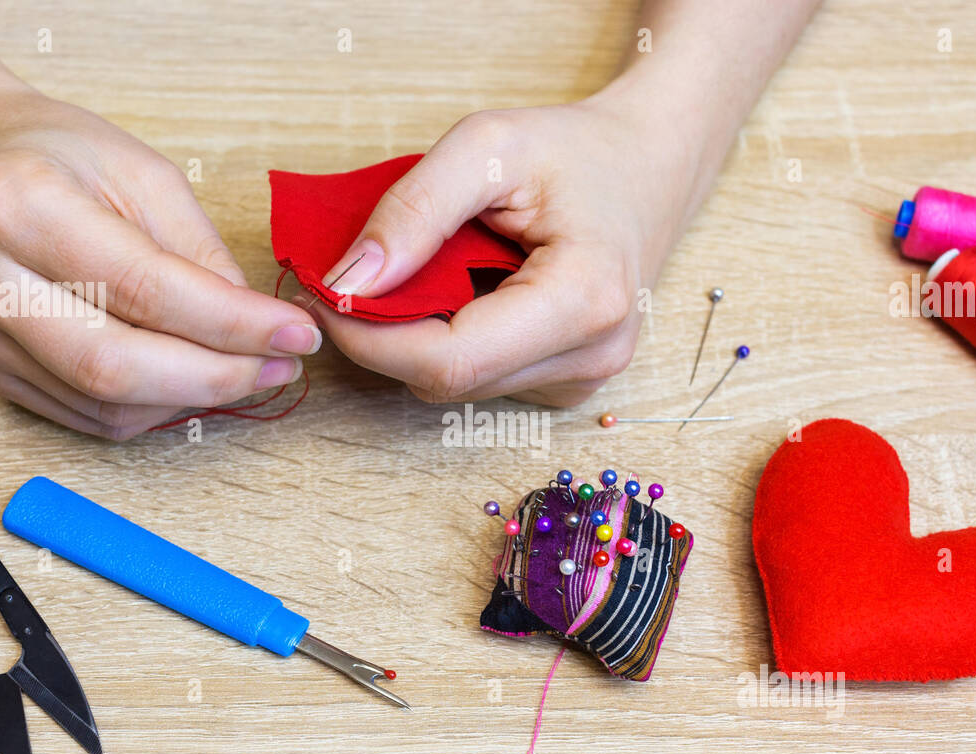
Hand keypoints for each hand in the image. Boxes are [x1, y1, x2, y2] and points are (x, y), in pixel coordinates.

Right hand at [0, 90, 318, 437]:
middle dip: (217, 377)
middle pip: (117, 365)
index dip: (233, 324)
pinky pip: (90, 414)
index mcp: (19, 205)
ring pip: (106, 403)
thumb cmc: (65, 157)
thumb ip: (202, 255)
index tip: (297, 335)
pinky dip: (155, 406)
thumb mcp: (148, 174)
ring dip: (193, 398)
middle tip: (281, 367)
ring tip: (247, 368)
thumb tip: (256, 329)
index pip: (146, 290)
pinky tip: (192, 376)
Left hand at [307, 91, 724, 405]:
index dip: (369, 338)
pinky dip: (450, 340)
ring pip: (457, 386)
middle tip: (361, 272)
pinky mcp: (568, 384)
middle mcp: (591, 357)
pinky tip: (464, 292)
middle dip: (387, 335)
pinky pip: (480, 378)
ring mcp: (584, 380)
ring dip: (417, 338)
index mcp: (584, 301)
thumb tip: (348, 283)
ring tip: (426, 270)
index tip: (326, 292)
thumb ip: (414, 211)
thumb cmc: (577, 150)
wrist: (650, 166)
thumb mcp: (488, 145)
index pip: (447, 361)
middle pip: (446, 381)